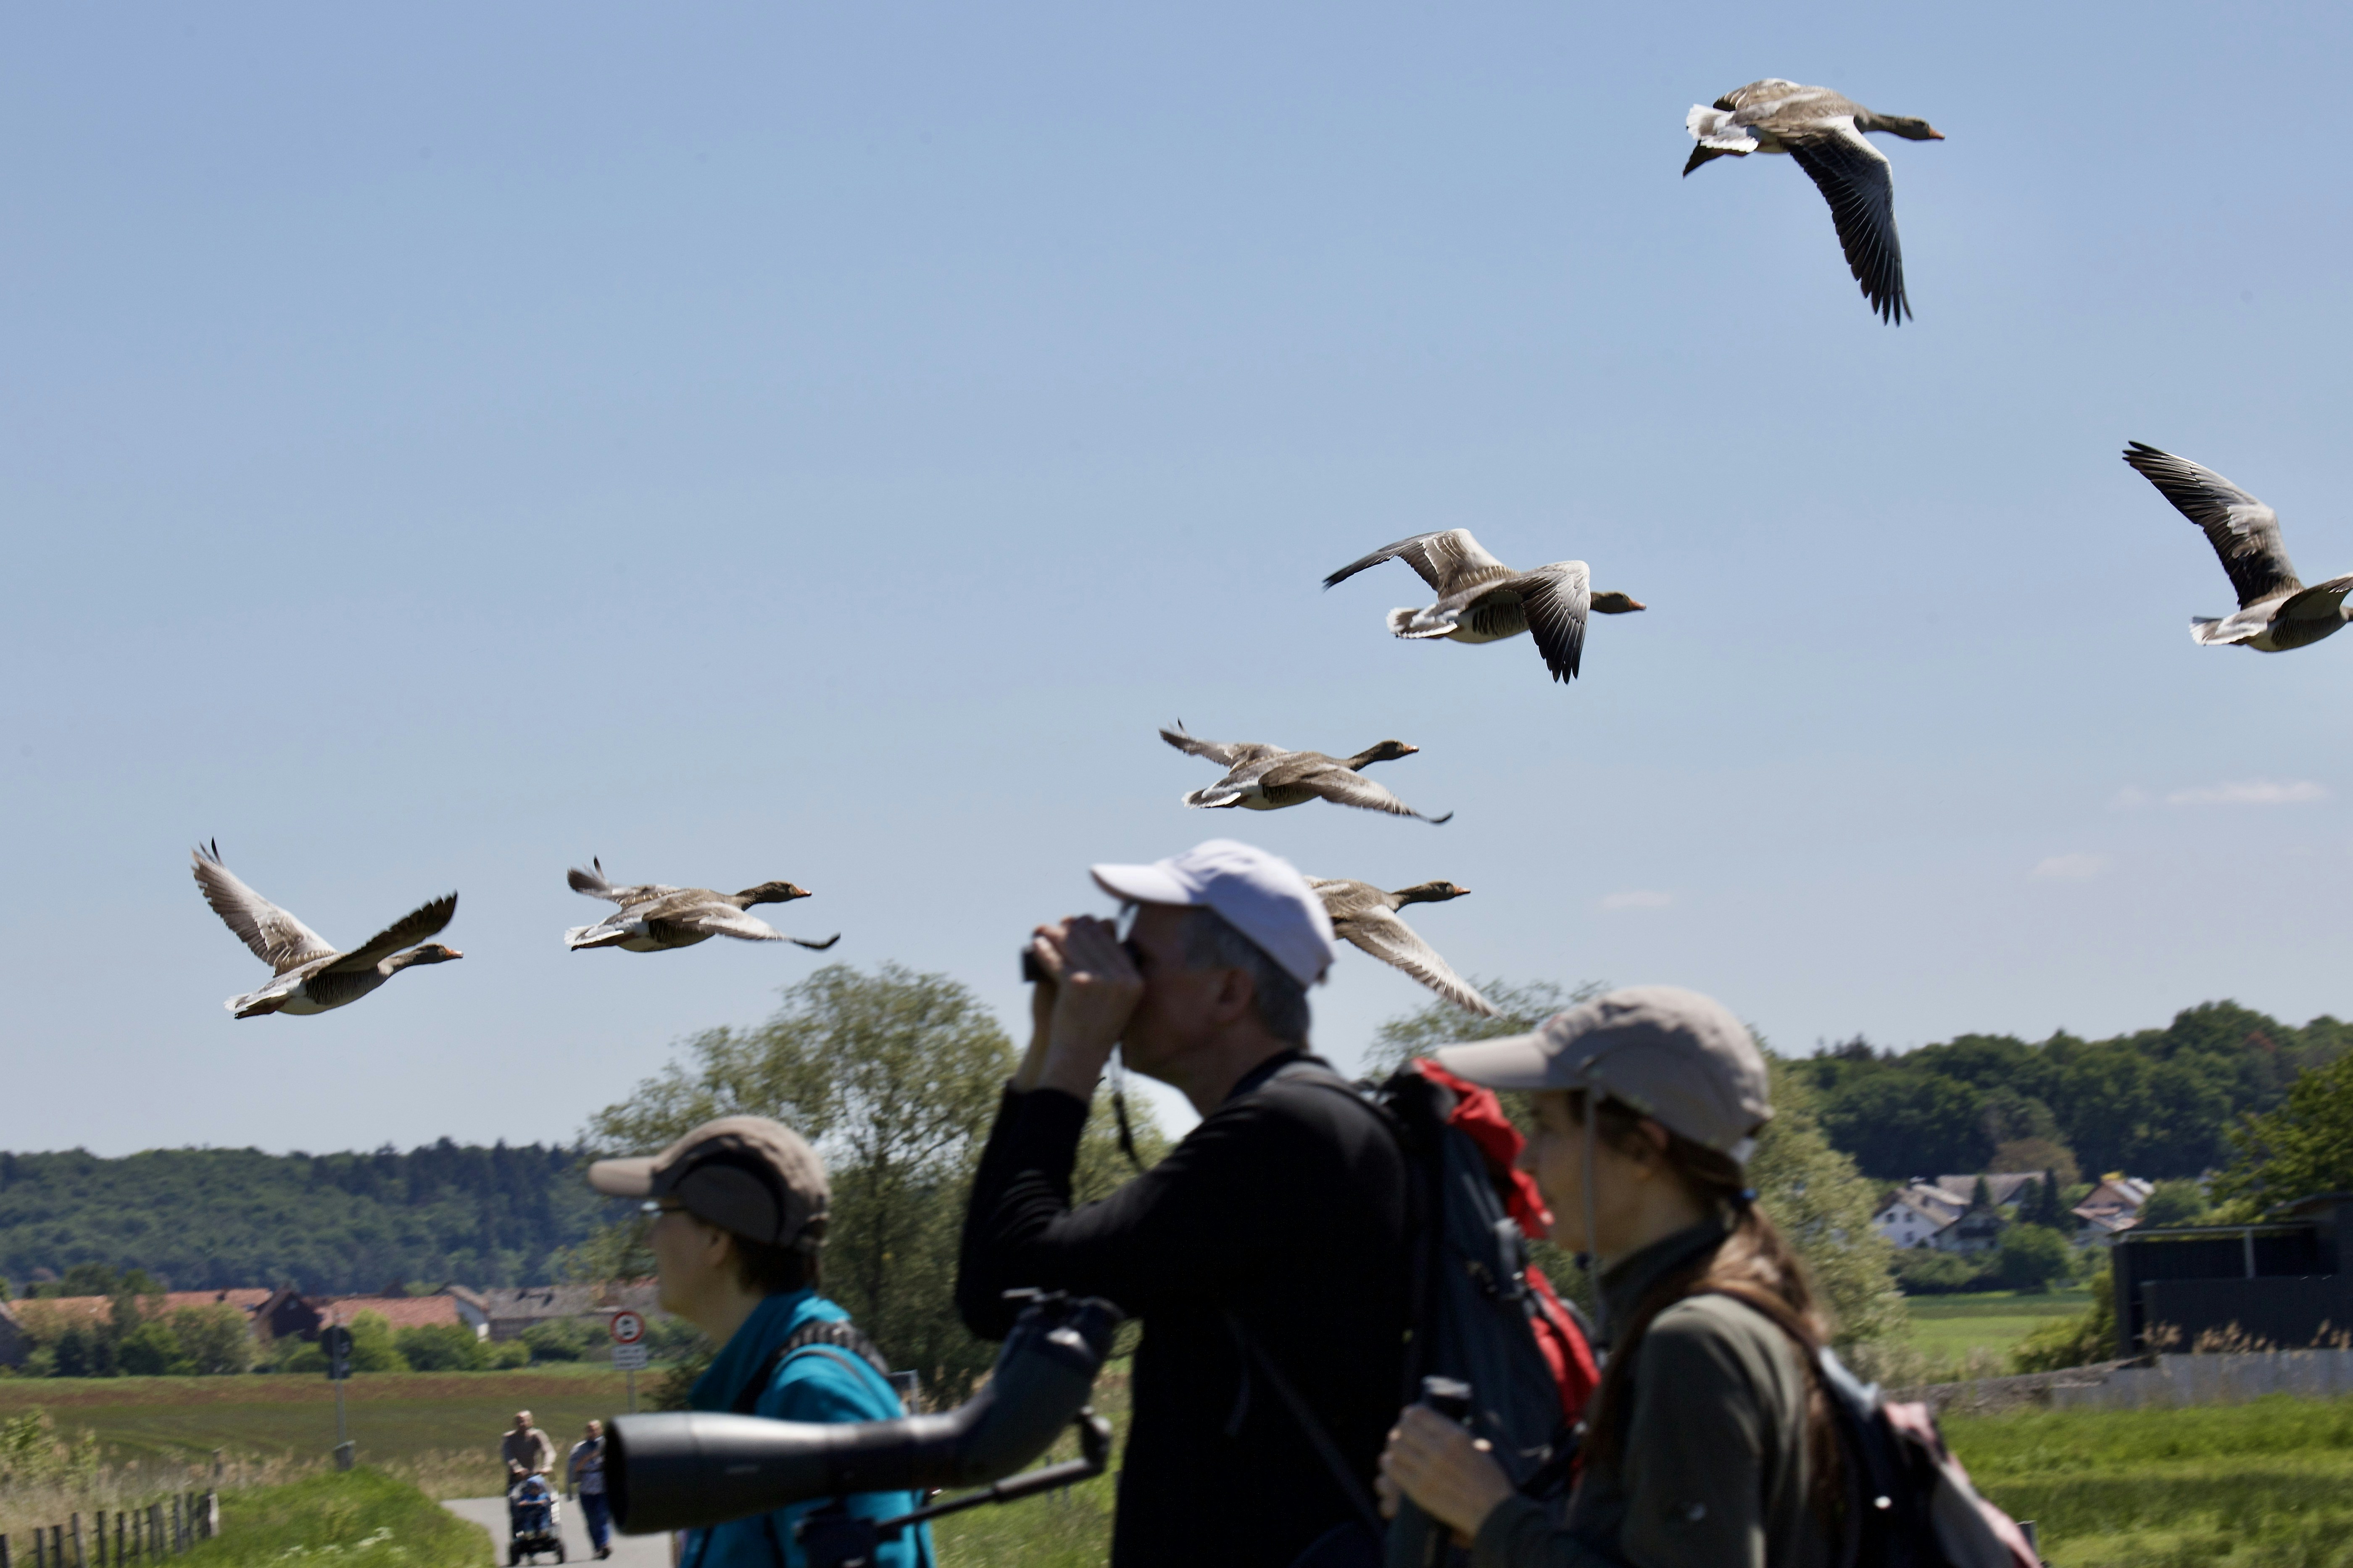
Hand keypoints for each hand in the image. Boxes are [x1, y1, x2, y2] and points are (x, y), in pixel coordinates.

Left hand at [1020, 916, 1140, 1098]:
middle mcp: (1121, 977)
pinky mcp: (1077, 984)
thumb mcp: (1115, 1002)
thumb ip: (1113, 975)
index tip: (1075, 924)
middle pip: (1092, 938)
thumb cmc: (1093, 1031)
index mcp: (1134, 980)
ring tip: (1039, 931)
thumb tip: (1098, 939)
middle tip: (1053, 925)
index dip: (1089, 928)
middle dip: (1070, 928)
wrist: (1079, 1060)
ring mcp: (1101, 979)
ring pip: (1073, 945)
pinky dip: (1044, 950)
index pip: (1111, 940)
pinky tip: (1035, 945)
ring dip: (1053, 934)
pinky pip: (1057, 959)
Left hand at [1379, 1405, 1512, 1542]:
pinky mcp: (1420, 1491)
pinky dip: (1391, 1464)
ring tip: (1398, 1451)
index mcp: (1456, 1437)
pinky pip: (1394, 1469)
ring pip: (1396, 1447)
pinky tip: (1394, 1464)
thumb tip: (1432, 1424)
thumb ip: (1454, 1435)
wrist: (1493, 1513)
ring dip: (1395, 1447)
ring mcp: (1428, 1471)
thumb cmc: (1490, 1480)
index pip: (1419, 1413)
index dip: (1410, 1414)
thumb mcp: (1477, 1448)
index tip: (1409, 1419)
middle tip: (1402, 1436)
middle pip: (1404, 1428)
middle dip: (1401, 1430)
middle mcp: (1440, 1450)